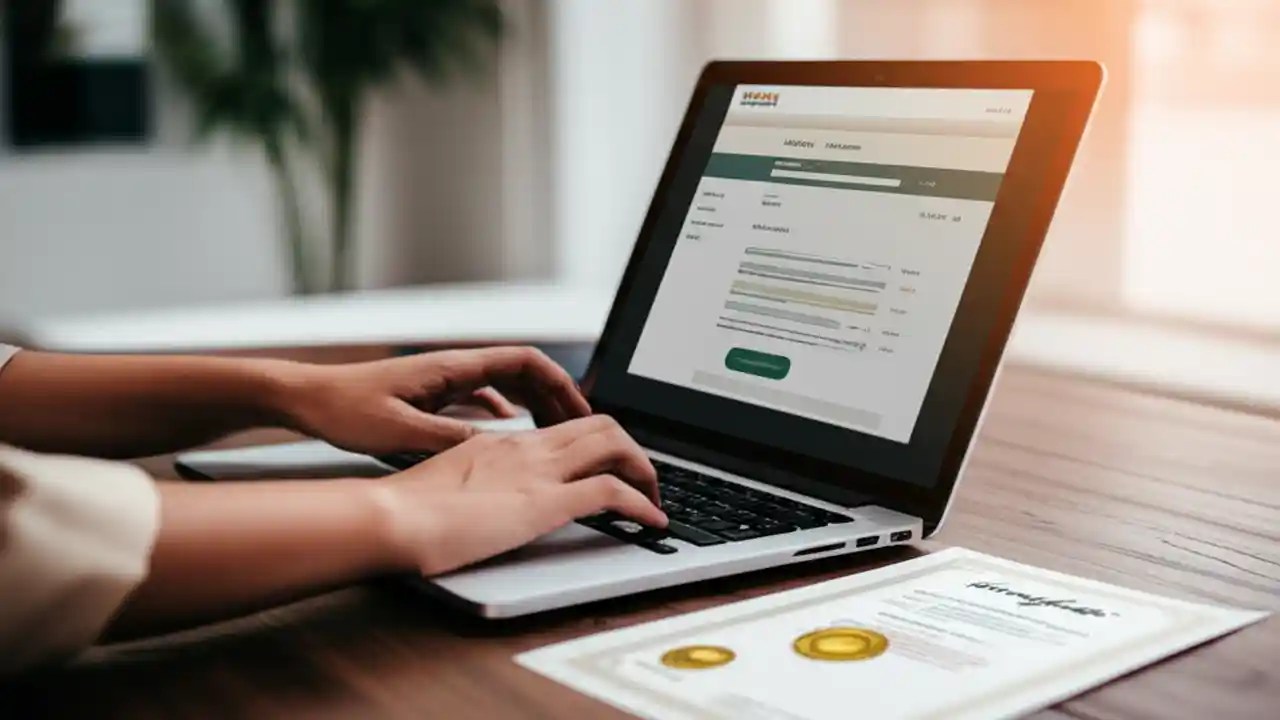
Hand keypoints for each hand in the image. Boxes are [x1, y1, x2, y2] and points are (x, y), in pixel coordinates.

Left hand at [280, 346, 590, 454]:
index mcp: (452, 367)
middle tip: (580, 429)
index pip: (524, 362)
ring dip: (535, 406)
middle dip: (557, 397)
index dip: (559, 383)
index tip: (581, 410)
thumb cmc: (343, 408)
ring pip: (505, 386)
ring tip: (556, 434)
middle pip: (523, 373)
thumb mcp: (397, 431)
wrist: (304, 397)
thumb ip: (448, 440)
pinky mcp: (432, 396)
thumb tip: (496, 450)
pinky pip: (484, 400)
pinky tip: (510, 438)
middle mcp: (454, 368)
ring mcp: (444, 381)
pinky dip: (507, 415)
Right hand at [371, 415, 665, 575]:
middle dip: (632, 450)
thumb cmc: (403, 512)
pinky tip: (654, 522)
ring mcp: (539, 471)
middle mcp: (528, 448)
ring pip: (615, 445)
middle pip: (600, 425)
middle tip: (643, 481)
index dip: (597, 441)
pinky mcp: (546, 501)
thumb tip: (479, 499)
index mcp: (504, 444)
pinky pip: (613, 490)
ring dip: (646, 471)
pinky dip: (643, 504)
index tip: (611, 463)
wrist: (391, 518)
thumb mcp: (447, 487)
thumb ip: (472, 484)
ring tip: (656, 499)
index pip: (566, 427)